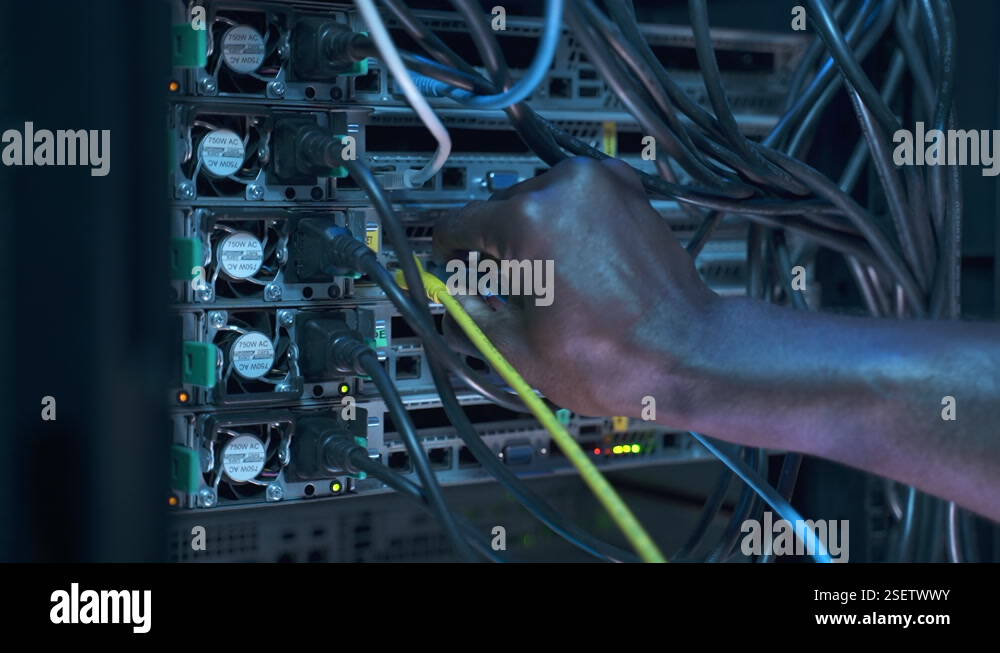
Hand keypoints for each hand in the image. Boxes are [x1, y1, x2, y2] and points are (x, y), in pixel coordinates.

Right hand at [433, 156, 717, 419]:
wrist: (688, 353)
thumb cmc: (618, 357)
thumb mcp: (515, 350)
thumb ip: (466, 313)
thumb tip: (451, 296)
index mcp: (529, 220)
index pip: (458, 225)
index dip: (448, 255)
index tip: (452, 268)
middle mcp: (566, 187)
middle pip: (499, 211)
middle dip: (496, 250)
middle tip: (509, 294)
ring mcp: (603, 184)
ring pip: (538, 204)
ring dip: (533, 237)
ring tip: (552, 287)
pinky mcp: (628, 192)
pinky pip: (576, 202)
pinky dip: (569, 227)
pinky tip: (578, 269)